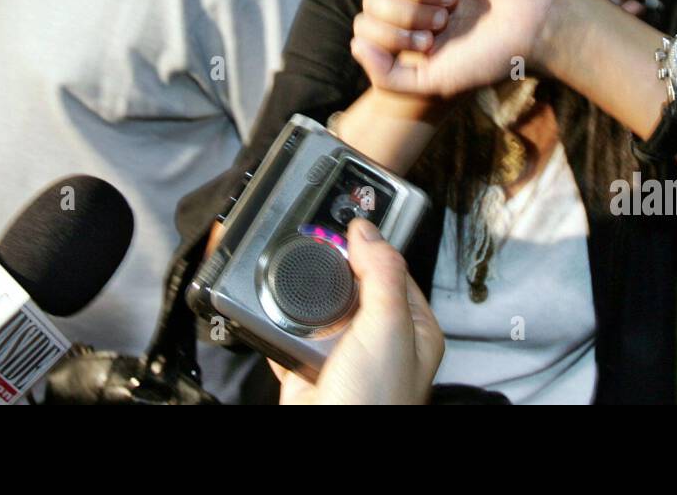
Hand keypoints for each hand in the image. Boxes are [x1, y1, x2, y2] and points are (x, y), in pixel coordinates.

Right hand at [272, 219, 442, 404]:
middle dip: (328, 267)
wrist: (333, 460)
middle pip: (351, 286)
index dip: (369, 244)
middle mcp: (378, 341)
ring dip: (298, 293)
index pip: (393, 270)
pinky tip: (265, 306)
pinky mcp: (305, 372)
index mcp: (411, 328)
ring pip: (316, 308)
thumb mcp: (387, 327)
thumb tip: (366, 229)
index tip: (342, 216)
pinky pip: (285, 335)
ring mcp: (341, 357)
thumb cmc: (375, 405)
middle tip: (304, 236)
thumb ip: (381, 273)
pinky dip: (273, 322)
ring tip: (283, 267)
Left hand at [351, 0, 656, 96]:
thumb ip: (387, 78)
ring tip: (451, 0)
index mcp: (406, 32)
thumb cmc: (488, 56)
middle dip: (406, 16)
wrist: (532, 27)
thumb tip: (355, 44)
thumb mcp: (433, 81)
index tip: (430, 45)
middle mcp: (413, 1)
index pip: (365, 27)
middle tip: (443, 22)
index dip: (390, 37)